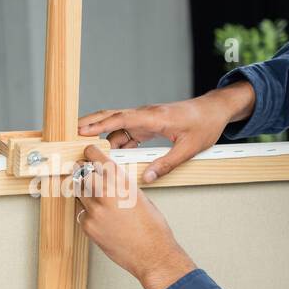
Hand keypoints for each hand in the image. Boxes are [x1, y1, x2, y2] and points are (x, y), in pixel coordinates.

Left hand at [73, 145, 196, 288]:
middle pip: (82, 173)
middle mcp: (106, 194)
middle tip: (82, 170)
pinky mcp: (89, 227)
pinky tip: (98, 216)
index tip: (87, 152)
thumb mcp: (140, 197)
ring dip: (83, 191)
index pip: (98, 159)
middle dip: (82, 171)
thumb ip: (121, 186)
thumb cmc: (152, 229)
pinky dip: (86, 212)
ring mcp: (95, 211)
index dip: (90, 153)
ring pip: (78, 193)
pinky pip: (80, 213)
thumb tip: (109, 180)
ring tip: (95, 197)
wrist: (152, 254)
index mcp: (121, 183)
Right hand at [77, 81, 254, 182]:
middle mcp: (146, 116)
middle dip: (91, 125)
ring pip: (119, 127)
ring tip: (89, 151)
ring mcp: (147, 120)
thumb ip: (166, 164)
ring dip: (104, 138)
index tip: (82, 130)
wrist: (216, 110)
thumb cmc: (206, 124)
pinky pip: (128, 132)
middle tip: (72, 134)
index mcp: (154, 117)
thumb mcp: (189, 148)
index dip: (99, 125)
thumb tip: (147, 178)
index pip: (120, 119)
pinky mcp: (150, 125)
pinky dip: (118, 142)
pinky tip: (112, 154)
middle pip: (112, 118)